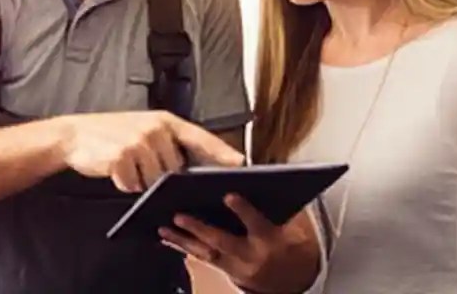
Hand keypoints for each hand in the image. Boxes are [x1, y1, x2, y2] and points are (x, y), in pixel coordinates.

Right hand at [57, 111, 243, 192]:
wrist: (74, 135)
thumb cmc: (112, 134)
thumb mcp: (143, 130)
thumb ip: (167, 145)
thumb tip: (189, 172)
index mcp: (165, 121)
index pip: (201, 138)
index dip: (222, 152)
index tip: (242, 163)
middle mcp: (155, 128)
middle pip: (176, 169)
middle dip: (162, 177)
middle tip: (141, 165)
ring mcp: (139, 141)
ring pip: (155, 180)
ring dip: (142, 181)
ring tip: (127, 166)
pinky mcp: (122, 156)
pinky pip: (133, 184)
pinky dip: (126, 184)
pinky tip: (116, 171)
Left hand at [159, 195, 319, 293]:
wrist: (293, 279)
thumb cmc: (288, 240)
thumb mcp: (288, 222)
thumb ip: (269, 204)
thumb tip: (247, 178)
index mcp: (270, 240)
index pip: (257, 224)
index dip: (243, 210)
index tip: (229, 195)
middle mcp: (252, 257)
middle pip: (223, 242)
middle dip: (200, 229)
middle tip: (179, 215)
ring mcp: (237, 269)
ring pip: (207, 254)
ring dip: (183, 240)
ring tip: (163, 227)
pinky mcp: (227, 274)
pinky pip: (203, 259)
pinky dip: (184, 247)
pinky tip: (168, 238)